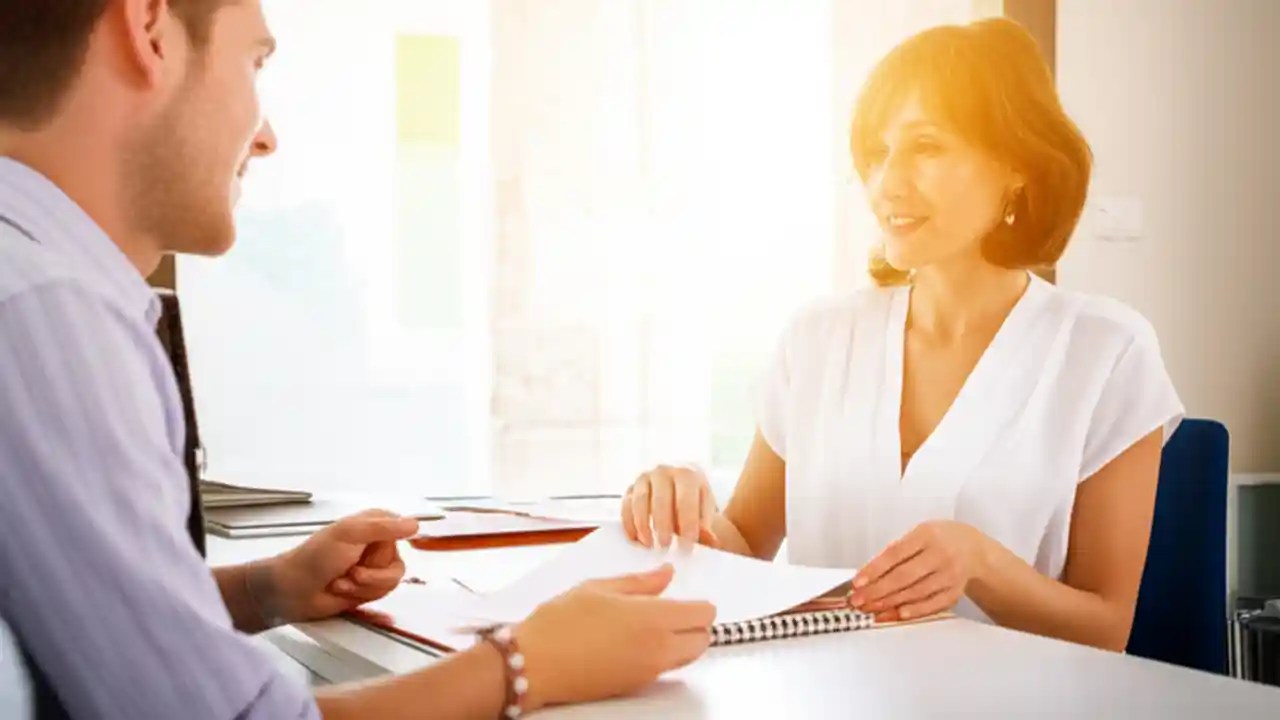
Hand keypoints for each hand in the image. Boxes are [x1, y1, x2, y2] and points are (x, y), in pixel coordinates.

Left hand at [262, 509, 420, 623]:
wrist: (293, 591)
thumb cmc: (315, 557)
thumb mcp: (348, 534)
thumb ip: (384, 527)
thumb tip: (415, 524)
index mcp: (373, 523)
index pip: (402, 530)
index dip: (389, 545)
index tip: (371, 549)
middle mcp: (377, 544)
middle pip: (398, 561)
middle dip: (372, 571)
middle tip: (350, 567)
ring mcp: (373, 568)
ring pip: (392, 580)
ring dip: (364, 585)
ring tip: (342, 581)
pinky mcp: (369, 588)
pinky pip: (383, 593)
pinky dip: (360, 594)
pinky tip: (342, 589)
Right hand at [512, 564, 715, 710]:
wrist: (534, 664)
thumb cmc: (560, 623)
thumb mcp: (600, 588)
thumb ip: (640, 582)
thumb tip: (666, 574)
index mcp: (652, 618)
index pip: (703, 614)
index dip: (700, 604)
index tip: (687, 598)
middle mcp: (657, 648)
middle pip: (703, 639)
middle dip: (696, 625)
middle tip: (674, 612)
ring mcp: (648, 671)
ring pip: (688, 657)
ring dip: (683, 642)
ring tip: (653, 627)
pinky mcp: (635, 685)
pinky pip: (665, 669)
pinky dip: (663, 656)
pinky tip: (635, 642)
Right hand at [621, 464, 720, 547]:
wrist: (682, 496)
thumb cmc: (696, 507)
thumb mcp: (705, 515)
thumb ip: (707, 528)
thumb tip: (711, 539)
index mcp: (688, 475)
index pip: (686, 499)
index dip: (687, 523)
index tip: (687, 545)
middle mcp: (665, 472)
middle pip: (661, 499)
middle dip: (663, 525)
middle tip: (666, 546)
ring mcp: (645, 478)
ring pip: (640, 500)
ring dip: (644, 525)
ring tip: (650, 545)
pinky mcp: (631, 489)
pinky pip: (626, 505)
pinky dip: (629, 524)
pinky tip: (636, 540)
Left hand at [848, 520, 989, 621]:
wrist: (974, 548)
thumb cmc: (939, 540)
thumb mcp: (919, 534)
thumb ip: (897, 551)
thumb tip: (869, 575)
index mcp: (926, 535)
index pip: (895, 553)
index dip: (874, 569)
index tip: (858, 582)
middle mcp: (940, 554)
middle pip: (904, 577)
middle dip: (877, 591)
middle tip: (858, 600)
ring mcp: (950, 575)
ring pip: (916, 593)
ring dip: (890, 603)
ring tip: (871, 609)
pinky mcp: (955, 591)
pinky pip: (932, 605)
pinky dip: (914, 611)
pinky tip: (898, 614)